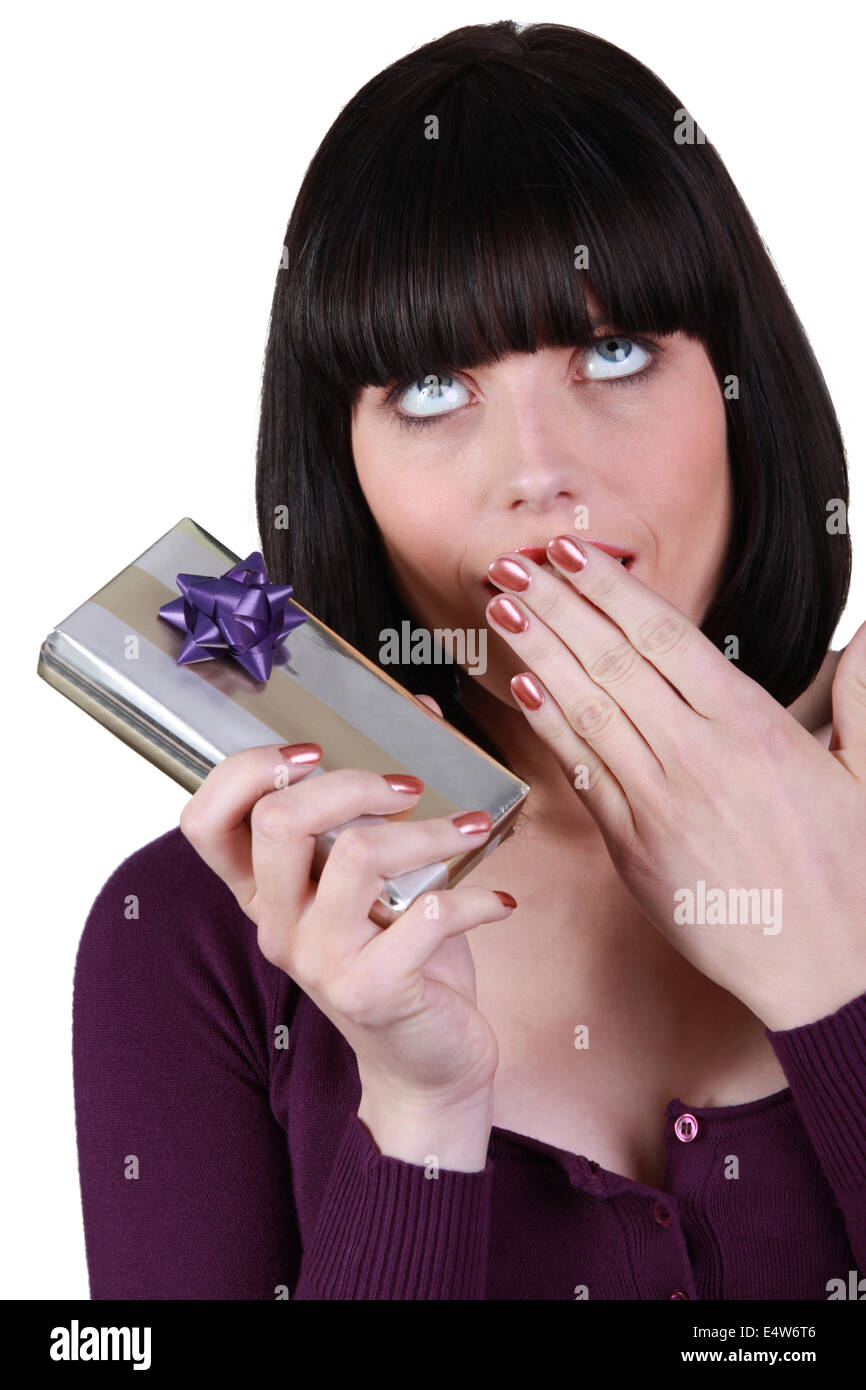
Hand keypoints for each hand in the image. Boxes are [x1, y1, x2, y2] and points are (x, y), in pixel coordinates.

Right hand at [178, 738, 514, 1161]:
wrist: (430, 1066)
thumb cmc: (405, 960)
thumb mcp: (380, 884)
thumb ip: (382, 807)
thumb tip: (424, 713)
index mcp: (265, 893)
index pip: (203, 822)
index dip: (245, 772)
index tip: (310, 751)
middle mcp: (278, 926)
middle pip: (278, 822)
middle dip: (349, 784)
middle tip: (405, 788)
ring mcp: (321, 962)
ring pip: (358, 856)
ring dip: (430, 831)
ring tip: (471, 832)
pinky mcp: (374, 990)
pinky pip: (426, 912)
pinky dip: (474, 896)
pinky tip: (496, 901)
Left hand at [485, 537, 865, 1029]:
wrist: (827, 972)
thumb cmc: (852, 875)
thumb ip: (863, 698)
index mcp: (753, 727)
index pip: (664, 636)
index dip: (608, 589)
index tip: (570, 553)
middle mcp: (698, 757)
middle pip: (611, 661)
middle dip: (555, 606)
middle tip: (511, 564)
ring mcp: (659, 804)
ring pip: (586, 710)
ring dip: (537, 653)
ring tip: (500, 608)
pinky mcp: (634, 852)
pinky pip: (583, 775)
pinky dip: (549, 728)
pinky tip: (520, 687)